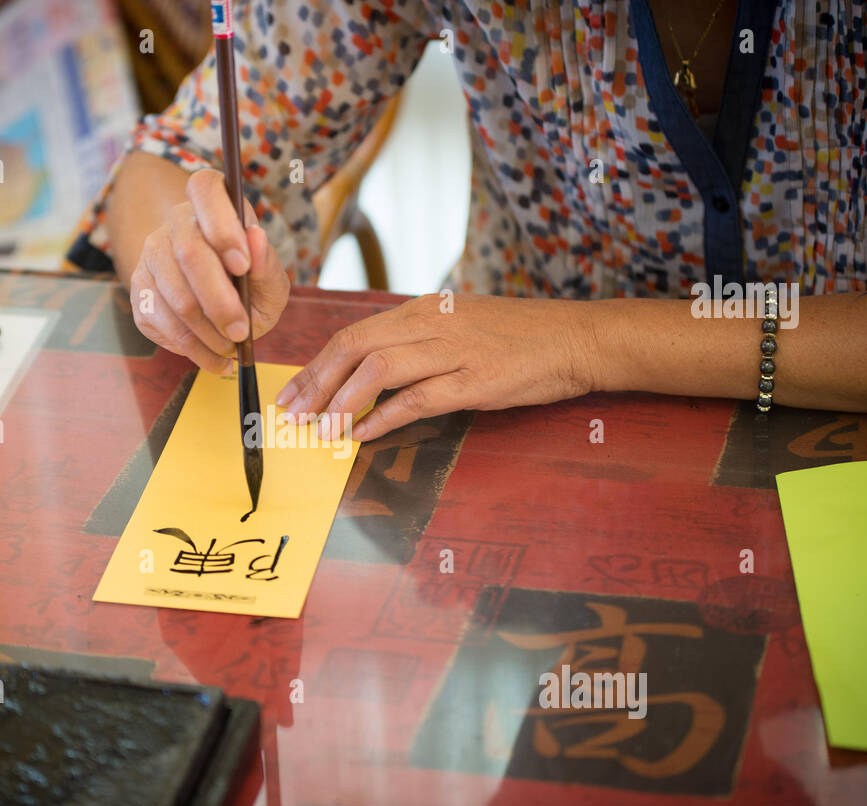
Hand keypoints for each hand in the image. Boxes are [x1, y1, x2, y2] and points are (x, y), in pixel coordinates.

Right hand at [128, 168, 289, 371]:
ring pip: (176, 296)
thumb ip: (267, 264)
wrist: (218, 308)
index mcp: (211, 206)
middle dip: (220, 301)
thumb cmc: (247, 286)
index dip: (222, 226)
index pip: (206, 190)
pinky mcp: (139, 292)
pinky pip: (162, 323)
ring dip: (208, 332)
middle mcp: (176, 225)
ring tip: (231, 348)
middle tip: (242, 332)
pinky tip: (213, 356)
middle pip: (190, 254)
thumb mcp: (269, 280)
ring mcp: (152, 257)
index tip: (241, 265)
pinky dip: (193, 348)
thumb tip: (256, 238)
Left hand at [275, 294, 600, 440]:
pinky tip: (362, 435)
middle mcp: (431, 323)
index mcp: (422, 309)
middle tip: (291, 415)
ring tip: (320, 429)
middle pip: (354, 347)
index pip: (353, 334)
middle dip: (315, 384)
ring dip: (341, 402)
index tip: (292, 393)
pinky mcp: (475, 381)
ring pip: (378, 369)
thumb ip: (416, 341)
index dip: (316, 366)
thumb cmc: (517, 336)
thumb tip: (370, 370)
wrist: (575, 338)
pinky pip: (417, 399)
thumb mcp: (458, 324)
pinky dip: (383, 418)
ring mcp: (453, 351)